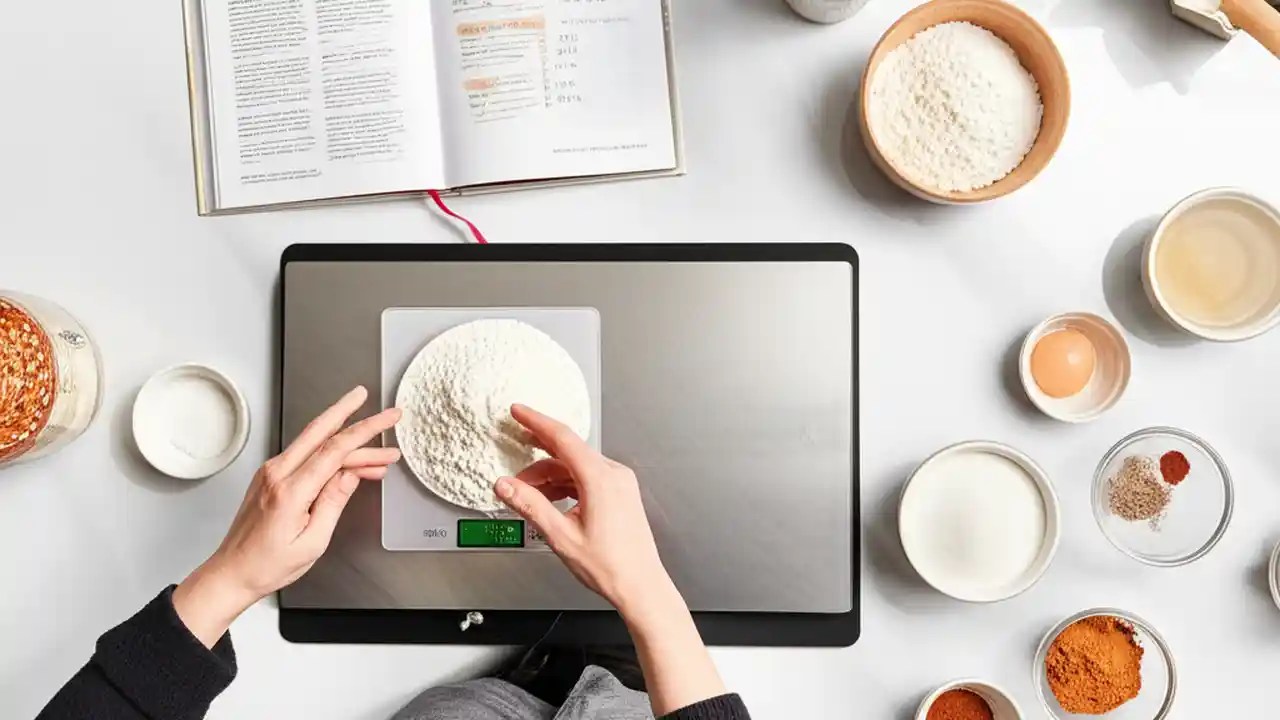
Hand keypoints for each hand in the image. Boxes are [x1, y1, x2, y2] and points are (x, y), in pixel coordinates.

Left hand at [172, 386, 400, 645]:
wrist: (231, 573)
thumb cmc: (268, 565)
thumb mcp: (313, 542)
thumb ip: (333, 502)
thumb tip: (351, 473)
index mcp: (290, 492)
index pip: (335, 450)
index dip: (366, 432)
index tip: (388, 421)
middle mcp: (276, 474)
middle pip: (320, 430)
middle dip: (352, 411)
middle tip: (382, 410)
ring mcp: (270, 472)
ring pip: (314, 441)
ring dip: (346, 437)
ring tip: (378, 450)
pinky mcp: (269, 476)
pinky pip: (305, 455)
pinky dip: (330, 452)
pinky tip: (349, 463)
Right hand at [496, 404, 726, 714]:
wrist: (641, 586)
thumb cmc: (610, 566)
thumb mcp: (560, 536)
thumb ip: (530, 506)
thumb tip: (505, 486)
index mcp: (600, 479)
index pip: (562, 438)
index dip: (536, 422)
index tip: (518, 411)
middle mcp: (613, 475)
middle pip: (568, 452)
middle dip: (537, 455)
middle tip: (514, 447)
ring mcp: (620, 484)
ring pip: (576, 468)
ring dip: (549, 476)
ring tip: (525, 493)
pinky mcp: (620, 495)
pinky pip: (587, 479)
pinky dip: (565, 485)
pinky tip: (549, 500)